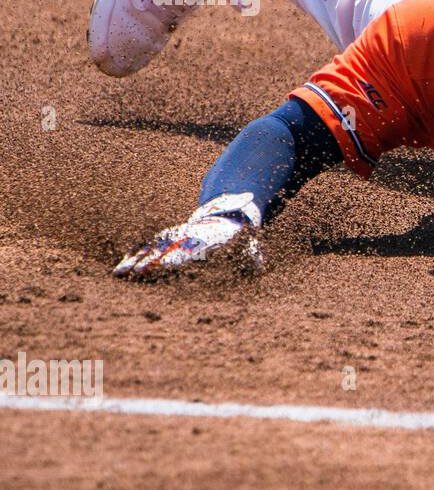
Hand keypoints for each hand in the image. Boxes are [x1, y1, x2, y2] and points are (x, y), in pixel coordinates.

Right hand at [114, 194, 262, 279]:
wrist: (227, 215)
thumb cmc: (240, 238)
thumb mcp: (249, 245)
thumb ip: (253, 256)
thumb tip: (259, 265)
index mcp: (204, 242)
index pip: (187, 253)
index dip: (175, 261)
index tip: (164, 268)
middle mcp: (185, 239)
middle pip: (165, 251)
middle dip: (150, 262)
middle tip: (134, 274)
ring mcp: (174, 238)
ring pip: (151, 250)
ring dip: (135, 262)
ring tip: (118, 274)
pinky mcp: (166, 240)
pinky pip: (147, 248)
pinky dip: (134, 257)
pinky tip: (120, 269)